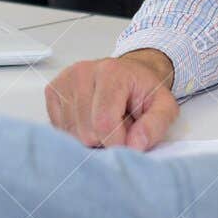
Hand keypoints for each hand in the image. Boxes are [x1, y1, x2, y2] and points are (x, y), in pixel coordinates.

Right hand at [44, 49, 178, 149]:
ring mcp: (65, 81)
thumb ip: (156, 126)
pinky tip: (90, 119)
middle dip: (105, 140)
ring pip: (71, 134)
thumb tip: (135, 145)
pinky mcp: (53, 91)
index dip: (117, 143)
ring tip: (105, 122)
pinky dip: (77, 132)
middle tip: (119, 126)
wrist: (129, 73)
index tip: (130, 142)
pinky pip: (60, 129)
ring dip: (91, 136)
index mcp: (111, 72)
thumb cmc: (143, 91)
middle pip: (86, 132)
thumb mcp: (164, 106)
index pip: (104, 123)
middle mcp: (83, 72)